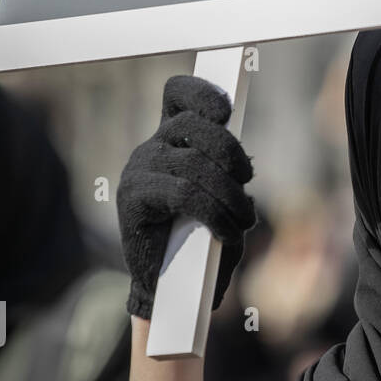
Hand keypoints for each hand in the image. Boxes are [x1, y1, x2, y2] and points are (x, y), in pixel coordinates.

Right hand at [116, 75, 256, 319]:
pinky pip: (184, 194)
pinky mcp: (133, 199)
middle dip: (229, 150)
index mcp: (173, 140)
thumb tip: (241, 170)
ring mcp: (139, 170)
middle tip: (246, 180)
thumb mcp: (224, 200)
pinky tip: (228, 231)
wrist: (170, 287)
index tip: (226, 111)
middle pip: (192, 125)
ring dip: (229, 194)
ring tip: (243, 219)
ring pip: (193, 164)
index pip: (178, 96)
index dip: (201, 93)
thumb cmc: (203, 241)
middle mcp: (153, 148)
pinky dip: (215, 213)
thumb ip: (230, 175)